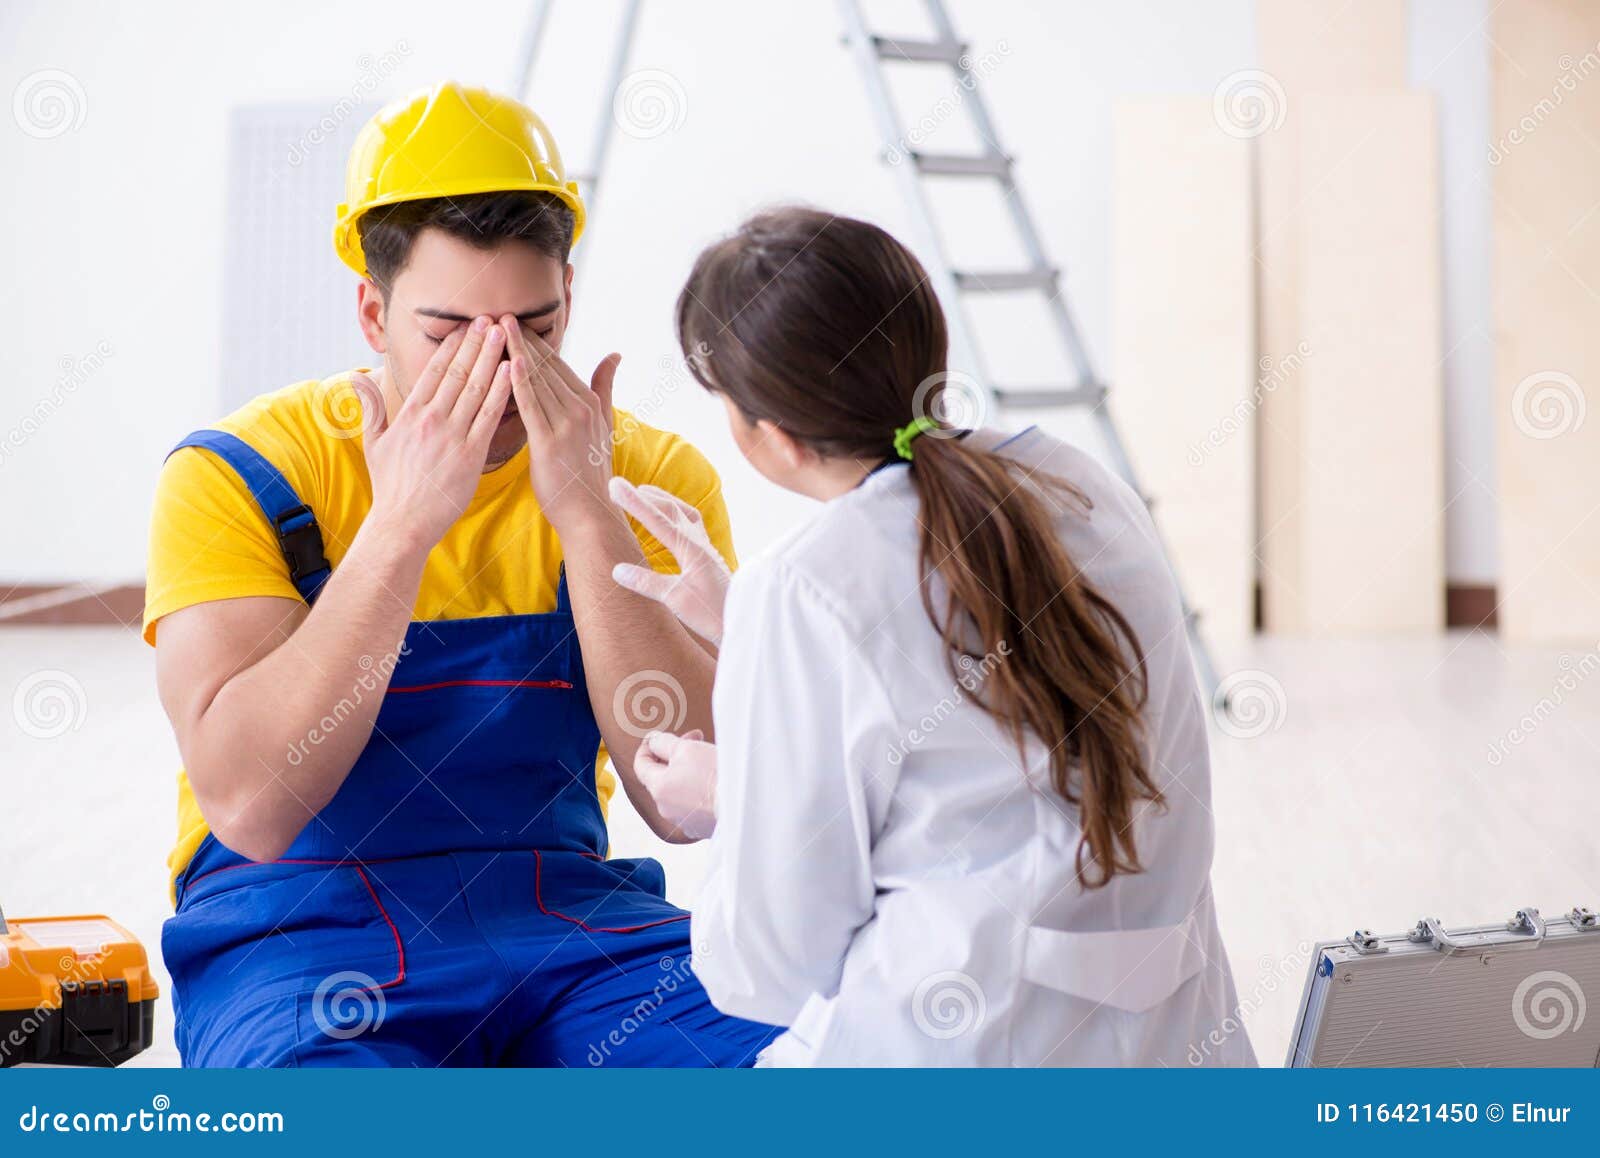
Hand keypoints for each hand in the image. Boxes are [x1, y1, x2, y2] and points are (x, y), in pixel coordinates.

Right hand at [349, 317, 510, 551]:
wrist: (403, 523)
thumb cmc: (390, 486)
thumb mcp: (374, 443)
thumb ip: (371, 407)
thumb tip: (357, 376)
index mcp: (409, 414)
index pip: (433, 371)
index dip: (451, 346)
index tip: (464, 326)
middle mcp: (431, 420)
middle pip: (457, 373)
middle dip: (475, 343)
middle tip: (490, 319)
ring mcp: (451, 436)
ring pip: (475, 388)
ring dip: (491, 358)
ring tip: (504, 334)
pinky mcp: (471, 454)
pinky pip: (489, 416)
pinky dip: (501, 391)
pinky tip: (512, 371)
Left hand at [503, 317, 619, 534]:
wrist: (590, 513)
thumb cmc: (590, 474)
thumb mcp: (604, 425)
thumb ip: (605, 388)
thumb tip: (614, 355)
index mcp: (589, 404)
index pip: (558, 365)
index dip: (536, 342)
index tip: (516, 322)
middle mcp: (580, 409)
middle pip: (546, 367)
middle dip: (523, 339)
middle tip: (500, 314)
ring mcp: (566, 425)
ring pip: (537, 380)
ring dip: (516, 352)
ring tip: (496, 327)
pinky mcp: (550, 442)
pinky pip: (532, 406)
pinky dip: (520, 382)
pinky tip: (508, 362)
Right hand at [608, 478, 730, 643]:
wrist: (743, 620)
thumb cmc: (712, 613)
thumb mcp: (676, 599)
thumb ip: (647, 582)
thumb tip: (617, 569)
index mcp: (691, 549)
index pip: (657, 519)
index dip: (633, 501)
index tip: (614, 484)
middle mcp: (699, 543)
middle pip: (670, 509)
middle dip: (643, 496)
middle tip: (618, 486)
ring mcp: (706, 548)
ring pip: (682, 513)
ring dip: (661, 500)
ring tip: (643, 493)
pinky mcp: (708, 556)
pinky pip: (691, 524)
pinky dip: (676, 514)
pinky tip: (672, 520)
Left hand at [634, 729, 716, 839]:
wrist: (745, 806)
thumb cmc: (715, 776)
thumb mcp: (686, 749)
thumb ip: (664, 743)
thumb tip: (653, 741)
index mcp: (658, 788)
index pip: (640, 765)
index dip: (648, 747)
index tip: (659, 737)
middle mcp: (665, 808)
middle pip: (662, 777)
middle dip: (675, 756)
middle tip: (695, 739)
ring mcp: (683, 820)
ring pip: (679, 790)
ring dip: (688, 773)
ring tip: (709, 761)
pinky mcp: (700, 827)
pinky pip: (694, 804)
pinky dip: (699, 791)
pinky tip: (715, 782)